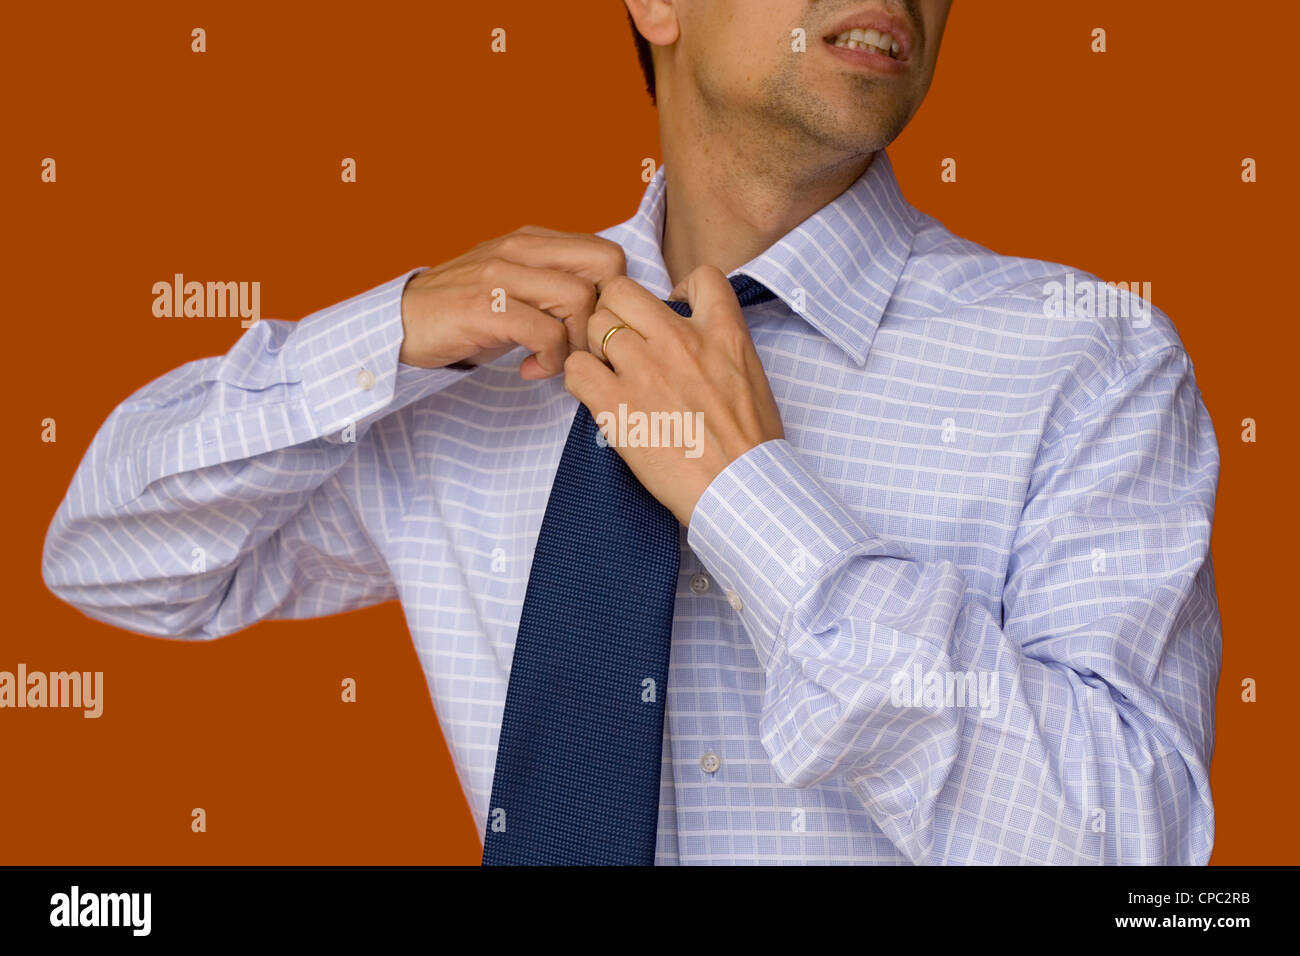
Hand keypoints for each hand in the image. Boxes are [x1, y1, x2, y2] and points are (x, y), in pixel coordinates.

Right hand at [398, 225, 625, 377]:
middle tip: (584, 345)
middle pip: (605, 265)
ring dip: (576, 343)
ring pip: (578, 298)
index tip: (592, 329)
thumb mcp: (514, 289)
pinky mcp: (484, 307)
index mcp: (532, 241)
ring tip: (553, 362)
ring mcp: (501, 275)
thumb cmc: (464, 313)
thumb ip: (553, 288)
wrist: (399, 324)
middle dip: (606, 313)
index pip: (606, 253)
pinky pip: (545, 333)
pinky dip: (548, 360)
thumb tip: (603, 313)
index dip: (612, 296)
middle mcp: (520, 248)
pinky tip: (530, 369)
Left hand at [562, 265, 784, 524]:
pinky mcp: (616, 404)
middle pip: (621, 291)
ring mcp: (645, 369)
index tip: (670, 311)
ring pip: (594, 325)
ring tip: (609, 373)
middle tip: (623, 344)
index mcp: (721, 331)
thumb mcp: (751, 377)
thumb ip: (722, 345)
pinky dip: (579, 379)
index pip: (699, 275)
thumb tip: (697, 341)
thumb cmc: (750, 446)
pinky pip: (575, 368)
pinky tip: (597, 396)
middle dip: (616, 313)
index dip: (675, 289)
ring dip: (595, 347)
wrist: (741, 489)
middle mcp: (679, 340)